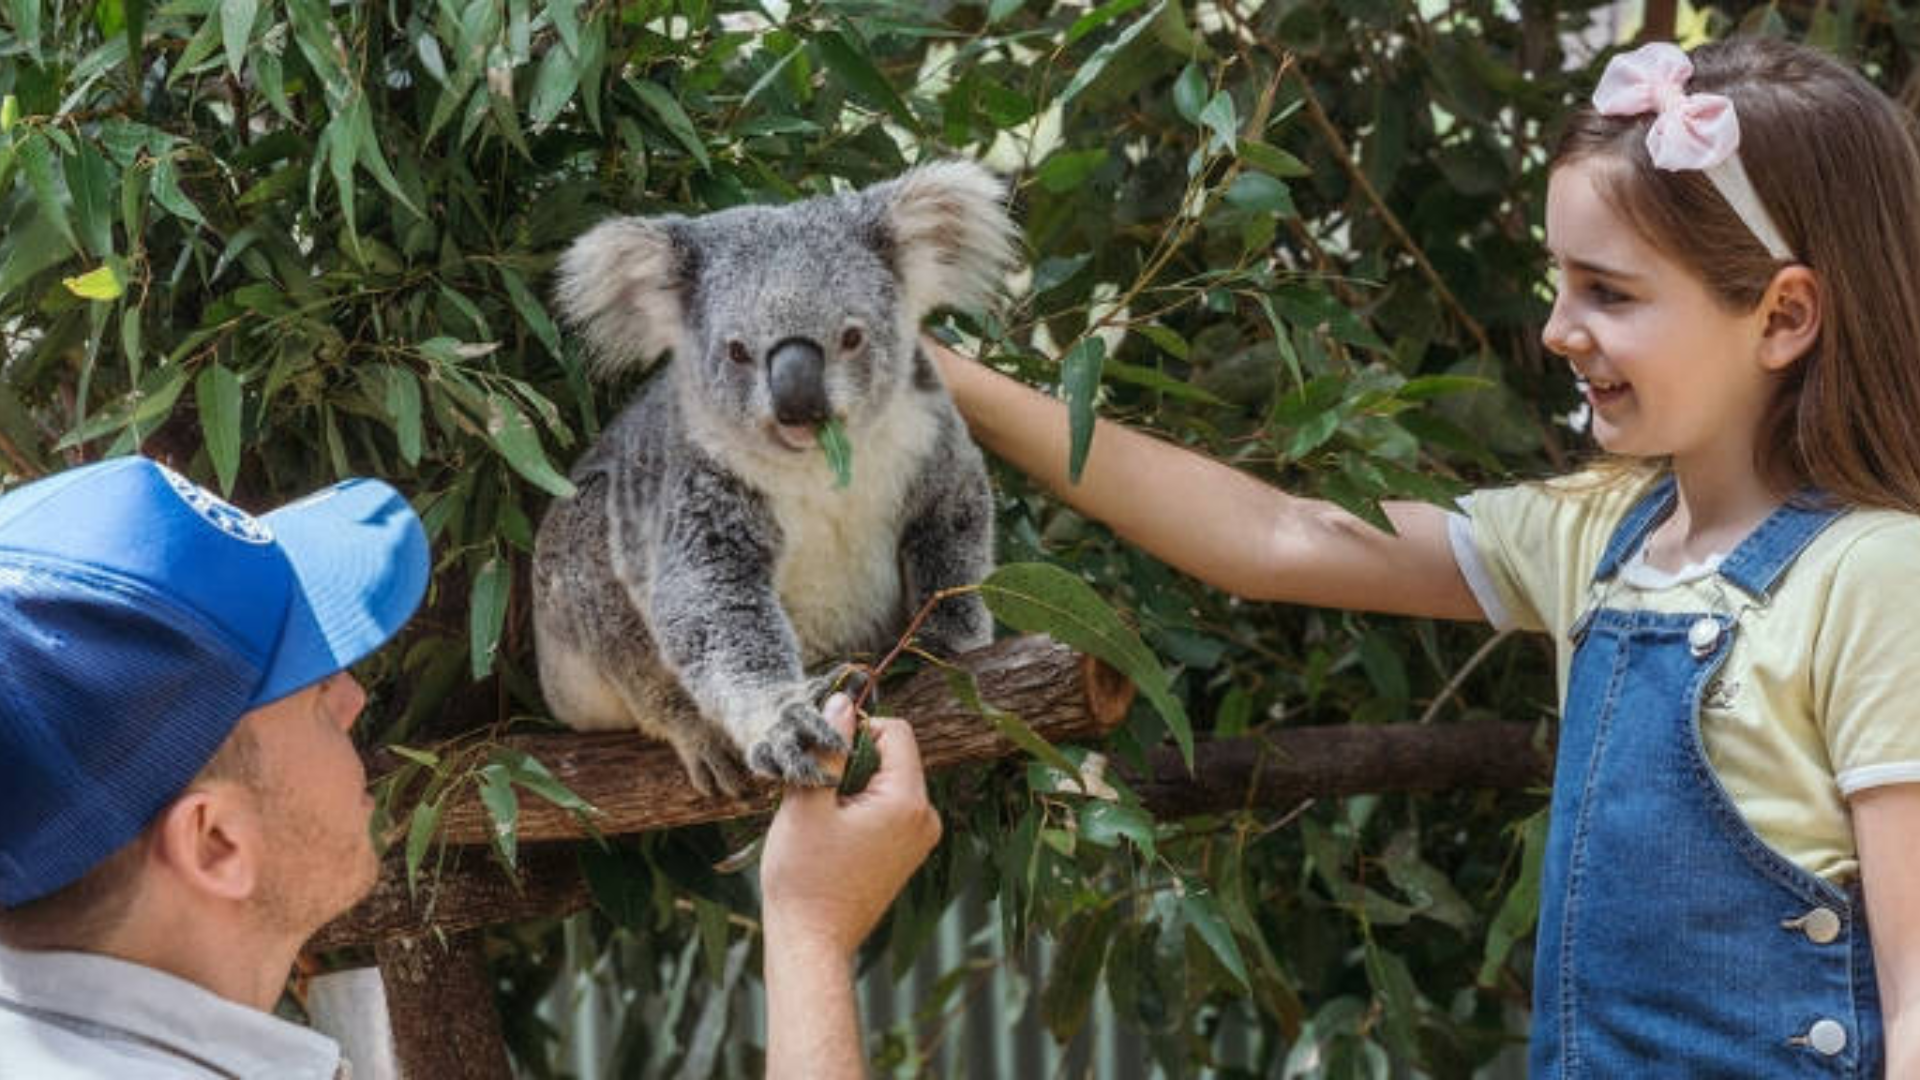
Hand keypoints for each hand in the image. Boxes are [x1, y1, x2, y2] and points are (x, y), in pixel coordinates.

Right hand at [759, 693, 941, 957]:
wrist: (813, 942)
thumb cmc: (804, 877)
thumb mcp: (808, 803)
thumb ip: (828, 749)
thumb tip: (842, 701)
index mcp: (908, 801)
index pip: (896, 732)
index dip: (857, 730)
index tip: (824, 754)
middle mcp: (927, 818)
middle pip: (895, 755)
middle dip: (854, 760)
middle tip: (818, 789)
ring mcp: (922, 838)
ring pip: (890, 781)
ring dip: (856, 784)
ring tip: (822, 814)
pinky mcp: (910, 853)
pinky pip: (891, 808)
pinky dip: (863, 807)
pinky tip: (834, 832)